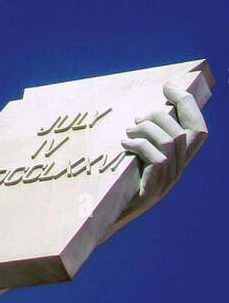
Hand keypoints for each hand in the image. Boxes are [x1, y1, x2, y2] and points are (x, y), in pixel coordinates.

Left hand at [107, 82, 207, 235]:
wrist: (104, 216)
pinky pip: (156, 158)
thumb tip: (140, 106)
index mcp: (177, 159)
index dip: (188, 104)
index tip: (169, 86)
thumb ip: (144, 135)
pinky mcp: (154, 190)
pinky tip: (123, 146)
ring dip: (146, 129)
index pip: (198, 130)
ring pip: (170, 141)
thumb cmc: (116, 178)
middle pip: (189, 132)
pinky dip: (139, 145)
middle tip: (136, 119)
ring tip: (127, 133)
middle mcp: (178, 170)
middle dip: (163, 115)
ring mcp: (168, 182)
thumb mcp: (134, 153)